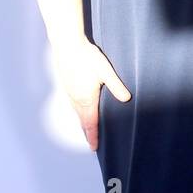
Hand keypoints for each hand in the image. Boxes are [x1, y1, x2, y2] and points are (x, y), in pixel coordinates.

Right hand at [51, 36, 130, 151]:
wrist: (66, 44)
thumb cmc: (87, 57)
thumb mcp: (105, 71)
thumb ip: (116, 85)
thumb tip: (126, 99)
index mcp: (86, 99)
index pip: (90, 123)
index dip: (93, 137)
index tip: (94, 148)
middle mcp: (75, 99)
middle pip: (82, 121)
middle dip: (88, 133)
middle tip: (92, 143)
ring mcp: (69, 92)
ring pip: (76, 113)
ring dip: (82, 123)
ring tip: (87, 129)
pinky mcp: (65, 85)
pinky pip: (72, 104)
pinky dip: (77, 112)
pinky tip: (80, 108)